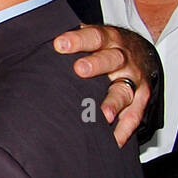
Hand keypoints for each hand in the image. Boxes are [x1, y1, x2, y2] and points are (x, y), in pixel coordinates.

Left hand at [53, 24, 156, 147]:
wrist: (143, 53)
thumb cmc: (104, 47)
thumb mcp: (92, 36)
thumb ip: (71, 38)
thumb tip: (34, 39)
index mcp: (107, 39)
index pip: (93, 36)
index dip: (78, 40)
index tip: (59, 44)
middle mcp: (122, 57)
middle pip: (111, 59)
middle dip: (96, 64)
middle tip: (79, 70)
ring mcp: (133, 79)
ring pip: (124, 90)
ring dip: (114, 102)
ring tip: (103, 114)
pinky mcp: (141, 98)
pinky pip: (134, 116)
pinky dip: (124, 130)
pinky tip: (113, 141)